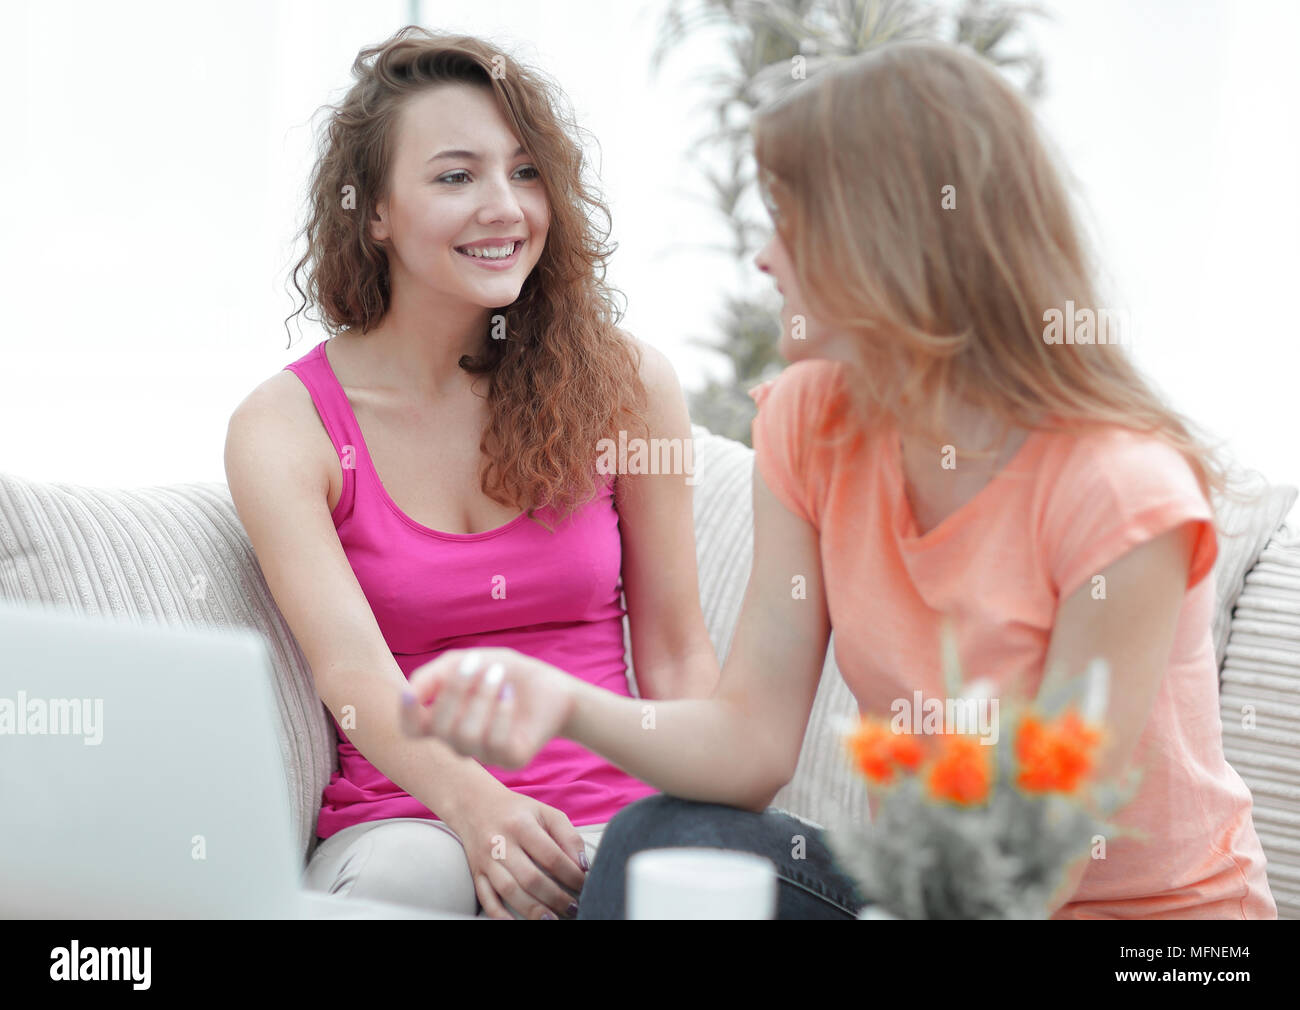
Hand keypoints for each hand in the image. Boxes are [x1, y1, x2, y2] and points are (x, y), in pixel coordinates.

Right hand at [402, 647, 576, 769]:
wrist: (550, 685)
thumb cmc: (504, 672)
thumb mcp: (467, 661)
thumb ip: (434, 674)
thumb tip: (409, 693)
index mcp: (444, 719)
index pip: (412, 729)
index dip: (406, 715)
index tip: (410, 693)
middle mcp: (459, 741)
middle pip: (438, 728)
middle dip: (455, 690)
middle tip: (476, 662)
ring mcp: (484, 754)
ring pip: (465, 737)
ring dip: (481, 698)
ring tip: (498, 674)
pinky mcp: (511, 760)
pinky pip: (495, 743)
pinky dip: (502, 711)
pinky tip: (510, 692)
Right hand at [441, 784, 588, 919]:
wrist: (475, 804)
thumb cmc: (517, 811)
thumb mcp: (546, 813)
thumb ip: (568, 836)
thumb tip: (583, 866)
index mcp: (522, 825)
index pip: (551, 856)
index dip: (571, 875)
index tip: (585, 886)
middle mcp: (501, 843)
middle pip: (530, 878)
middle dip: (555, 898)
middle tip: (573, 908)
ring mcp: (486, 860)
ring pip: (509, 891)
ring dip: (532, 910)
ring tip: (551, 920)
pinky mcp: (477, 873)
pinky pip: (486, 898)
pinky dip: (500, 915)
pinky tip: (516, 924)